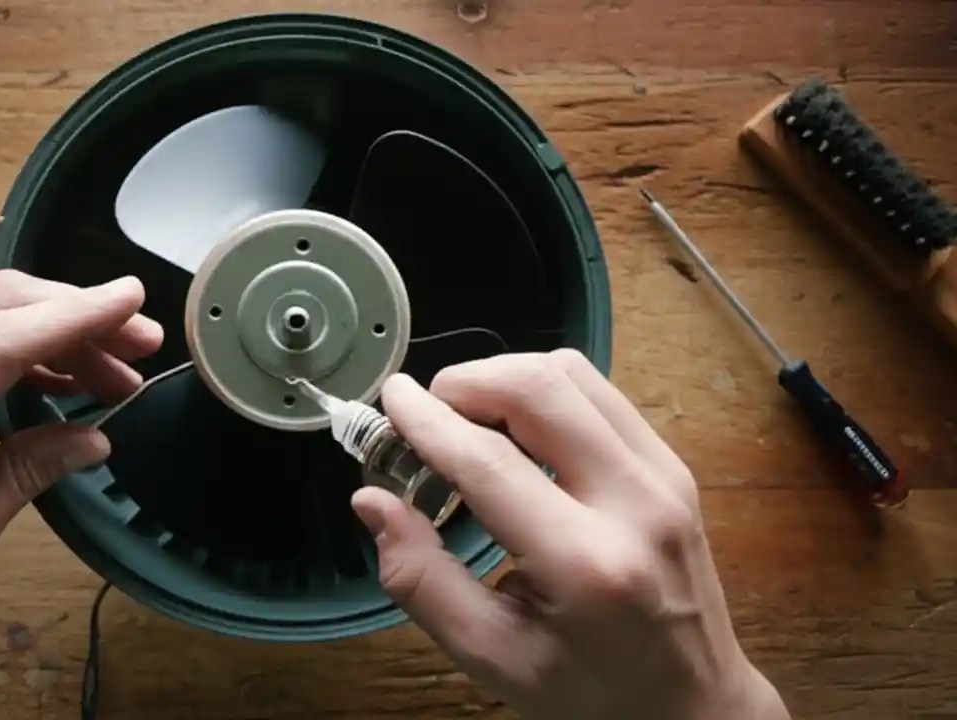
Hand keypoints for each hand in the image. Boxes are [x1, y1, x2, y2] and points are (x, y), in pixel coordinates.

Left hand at [0, 271, 161, 718]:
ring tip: (108, 373)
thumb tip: (95, 438)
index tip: (134, 300)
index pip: (4, 338)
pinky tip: (51, 381)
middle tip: (139, 345)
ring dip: (45, 330)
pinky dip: (6, 347)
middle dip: (73, 314)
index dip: (79, 314)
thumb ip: (26, 474)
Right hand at [351, 351, 788, 719]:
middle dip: (467, 383)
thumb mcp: (492, 657)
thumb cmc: (589, 692)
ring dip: (505, 379)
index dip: (428, 421)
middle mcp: (636, 505)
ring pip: (573, 374)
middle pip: (540, 390)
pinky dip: (544, 392)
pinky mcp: (673, 465)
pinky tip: (517, 430)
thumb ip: (422, 580)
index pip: (491, 462)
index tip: (389, 397)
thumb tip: (371, 500)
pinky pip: (598, 392)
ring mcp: (664, 476)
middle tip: (428, 415)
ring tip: (468, 420)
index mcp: (586, 565)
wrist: (694, 705)